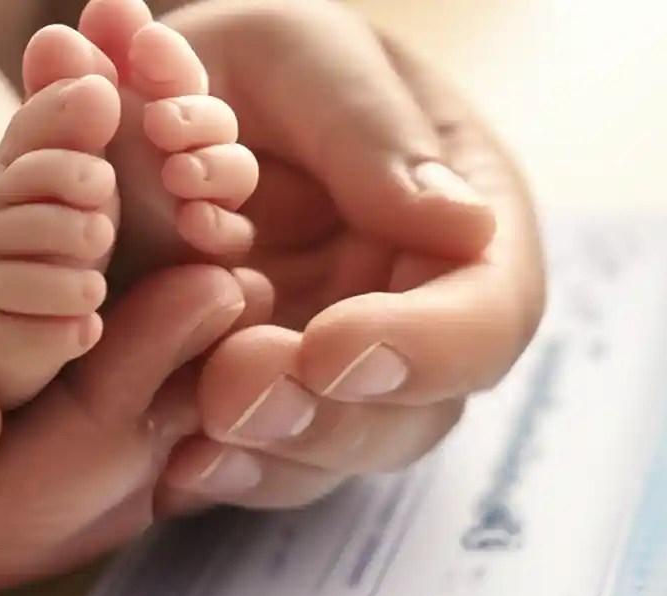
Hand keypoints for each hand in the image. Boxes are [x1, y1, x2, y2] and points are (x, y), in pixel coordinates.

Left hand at [150, 0, 546, 509]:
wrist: (180, 100)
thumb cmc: (265, 65)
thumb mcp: (311, 55)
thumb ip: (371, 131)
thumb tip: (465, 230)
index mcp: (467, 227)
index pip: (490, 314)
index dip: (426, 347)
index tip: (332, 345)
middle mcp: (415, 317)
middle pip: (415, 414)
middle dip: (330, 419)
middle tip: (237, 390)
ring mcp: (341, 371)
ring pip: (335, 455)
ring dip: (271, 458)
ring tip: (198, 442)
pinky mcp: (271, 400)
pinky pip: (263, 462)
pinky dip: (222, 470)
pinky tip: (176, 468)